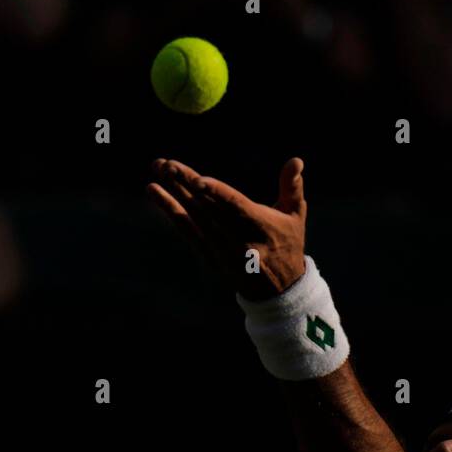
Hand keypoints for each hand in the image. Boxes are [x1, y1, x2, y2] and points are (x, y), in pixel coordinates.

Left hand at [148, 157, 306, 300]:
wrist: (277, 291)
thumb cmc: (287, 245)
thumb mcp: (295, 216)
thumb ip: (292, 187)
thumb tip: (296, 160)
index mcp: (262, 228)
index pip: (236, 208)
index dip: (217, 194)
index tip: (198, 181)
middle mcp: (238, 240)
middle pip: (208, 209)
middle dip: (186, 185)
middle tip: (167, 164)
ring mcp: (220, 249)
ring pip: (193, 216)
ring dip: (173, 191)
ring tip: (158, 168)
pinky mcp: (208, 254)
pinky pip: (185, 229)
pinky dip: (169, 209)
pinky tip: (154, 191)